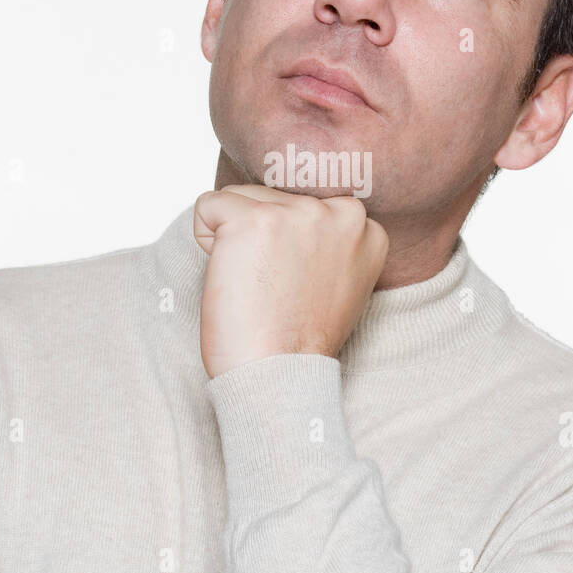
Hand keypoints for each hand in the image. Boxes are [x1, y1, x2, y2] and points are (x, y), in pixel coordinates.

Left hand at [192, 184, 388, 377]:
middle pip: (273, 196)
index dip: (287, 244)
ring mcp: (298, 212)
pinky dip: (204, 241)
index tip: (295, 284)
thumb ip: (326, 240)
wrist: (279, 375)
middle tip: (273, 289)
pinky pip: (207, 206)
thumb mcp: (337, 280)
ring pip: (240, 198)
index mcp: (367, 228)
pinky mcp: (253, 220)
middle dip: (260, 237)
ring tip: (255, 285)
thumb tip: (290, 213)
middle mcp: (341, 211)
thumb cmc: (298, 338)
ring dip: (234, 239)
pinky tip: (231, 277)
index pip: (305, 205)